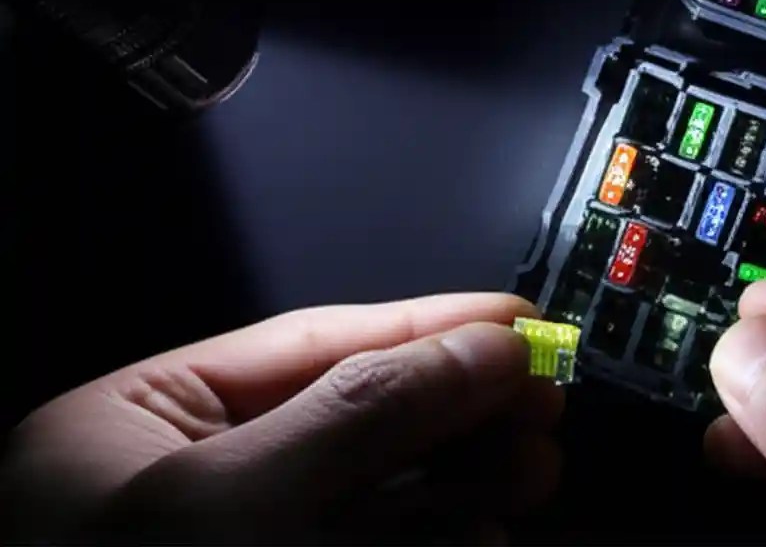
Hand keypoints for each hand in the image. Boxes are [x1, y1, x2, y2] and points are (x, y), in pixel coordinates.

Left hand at [1, 293, 561, 542]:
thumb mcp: (232, 504)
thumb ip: (359, 413)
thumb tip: (483, 348)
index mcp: (138, 426)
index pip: (305, 344)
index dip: (423, 327)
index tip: (520, 323)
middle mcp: (194, 482)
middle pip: (357, 413)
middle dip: (457, 405)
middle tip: (545, 400)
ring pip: (380, 492)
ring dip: (465, 476)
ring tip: (533, 467)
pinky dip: (440, 540)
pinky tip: (483, 537)